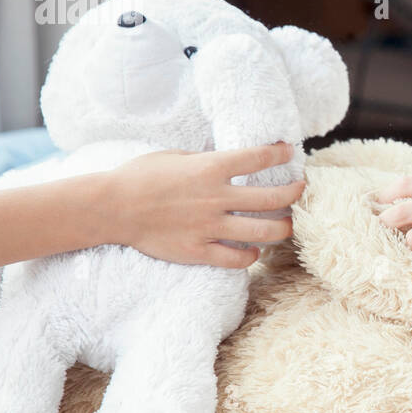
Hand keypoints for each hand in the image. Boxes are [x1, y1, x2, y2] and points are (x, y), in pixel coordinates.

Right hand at [108, 143, 304, 268]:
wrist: (112, 207)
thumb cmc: (140, 176)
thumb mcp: (176, 156)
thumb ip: (206, 161)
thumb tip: (229, 162)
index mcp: (210, 168)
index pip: (259, 159)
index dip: (280, 154)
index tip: (289, 153)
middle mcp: (216, 198)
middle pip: (272, 198)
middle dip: (294, 193)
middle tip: (300, 190)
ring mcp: (209, 227)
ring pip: (262, 232)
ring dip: (282, 227)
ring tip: (287, 224)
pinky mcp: (198, 251)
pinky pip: (236, 259)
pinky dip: (250, 256)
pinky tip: (253, 251)